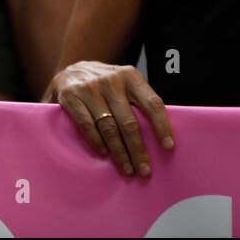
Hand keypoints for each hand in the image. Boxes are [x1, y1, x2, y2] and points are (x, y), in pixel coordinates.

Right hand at [48, 62, 174, 177]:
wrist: (71, 70)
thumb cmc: (106, 83)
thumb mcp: (125, 83)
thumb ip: (138, 101)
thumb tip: (157, 135)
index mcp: (131, 77)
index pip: (152, 103)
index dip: (162, 126)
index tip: (168, 146)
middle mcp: (112, 81)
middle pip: (129, 122)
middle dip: (138, 150)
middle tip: (144, 170)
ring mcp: (90, 89)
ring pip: (109, 127)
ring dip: (120, 152)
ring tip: (127, 169)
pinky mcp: (71, 97)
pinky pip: (87, 125)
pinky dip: (97, 142)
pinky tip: (104, 153)